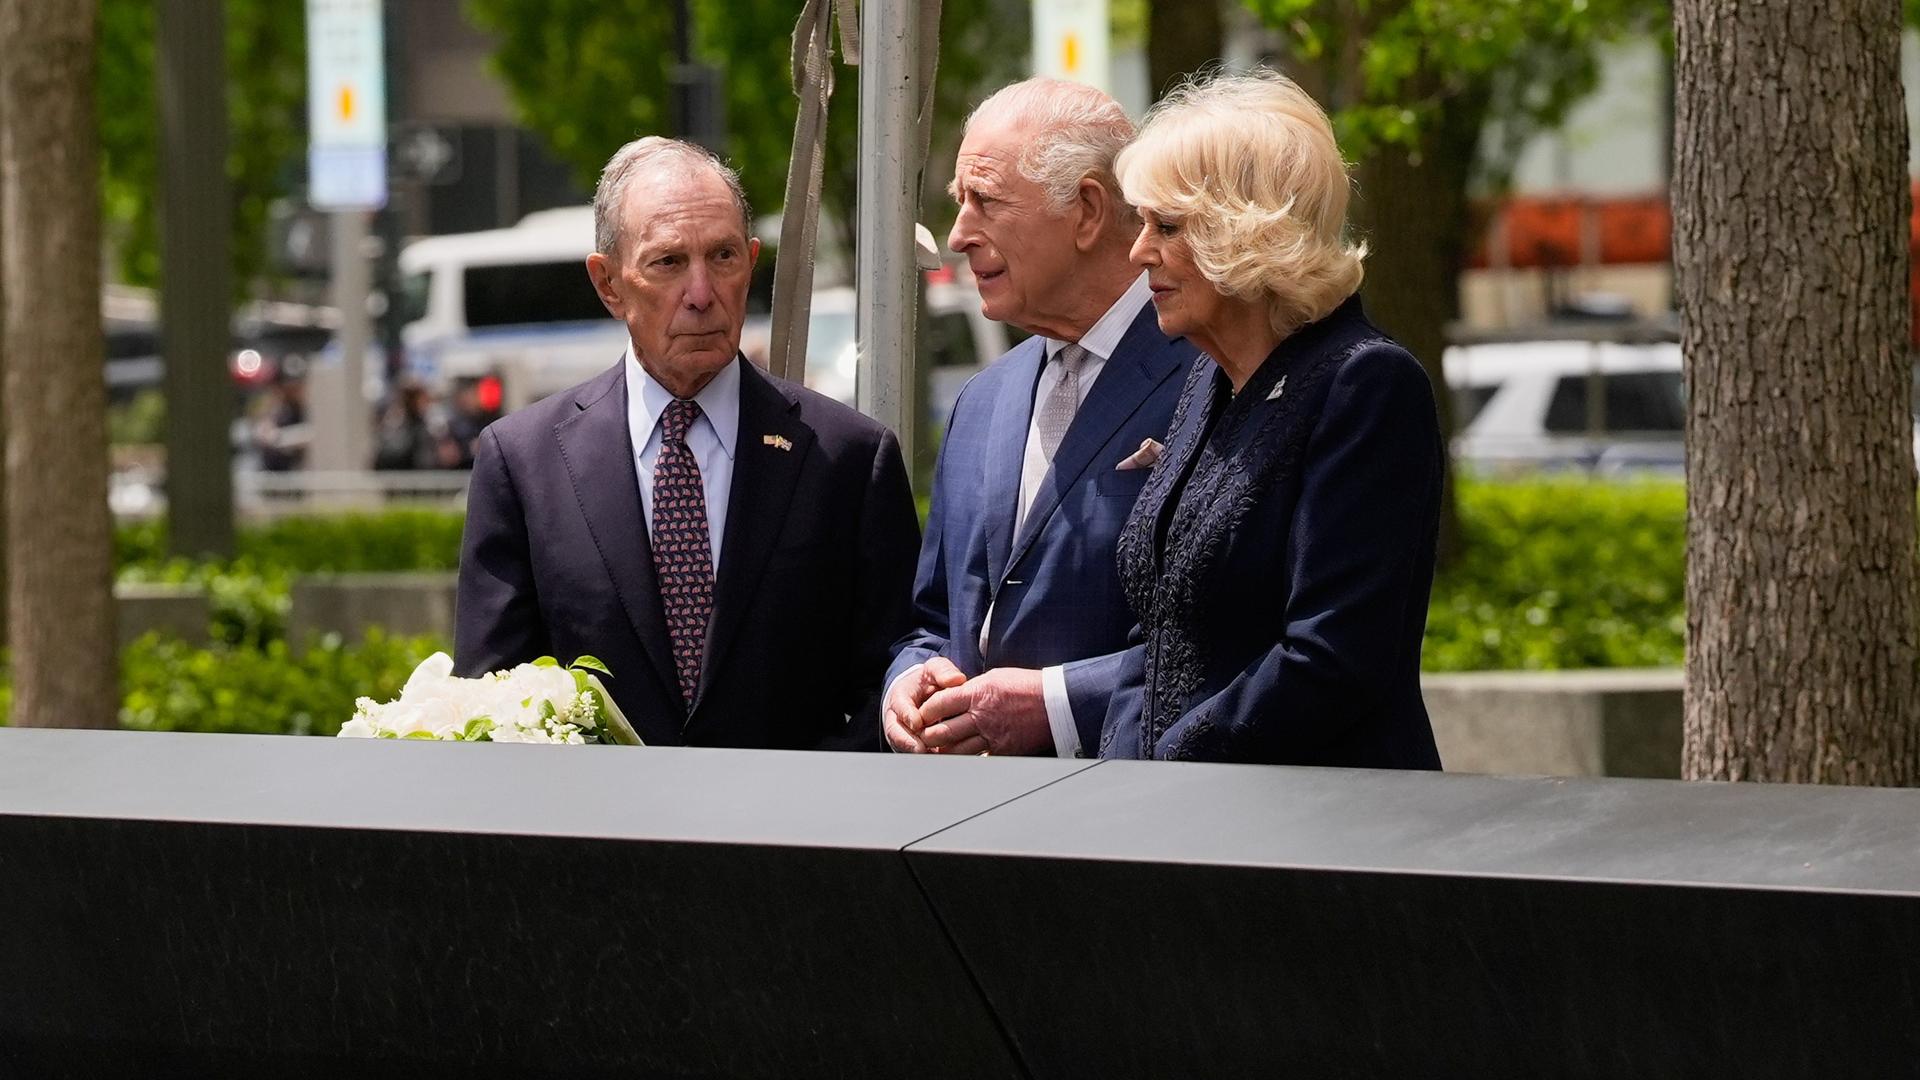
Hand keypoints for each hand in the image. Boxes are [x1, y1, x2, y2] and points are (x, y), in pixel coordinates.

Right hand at [883, 657, 966, 752]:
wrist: (923, 693)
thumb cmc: (928, 681)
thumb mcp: (935, 669)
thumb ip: (944, 672)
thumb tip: (956, 679)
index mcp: (901, 697)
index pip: (899, 706)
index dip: (907, 715)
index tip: (916, 723)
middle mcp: (897, 718)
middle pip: (895, 732)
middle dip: (906, 741)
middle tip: (920, 749)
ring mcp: (902, 734)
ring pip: (903, 746)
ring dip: (915, 753)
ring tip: (931, 758)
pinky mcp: (912, 746)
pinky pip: (915, 754)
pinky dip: (926, 758)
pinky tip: (939, 761)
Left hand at [918, 667, 1052, 756]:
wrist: (1057, 702)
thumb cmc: (1027, 686)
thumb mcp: (995, 677)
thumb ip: (972, 689)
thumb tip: (955, 696)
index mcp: (977, 693)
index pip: (938, 704)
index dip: (925, 711)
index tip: (921, 715)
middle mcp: (981, 715)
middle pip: (941, 732)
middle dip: (928, 736)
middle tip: (923, 737)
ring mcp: (992, 735)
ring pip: (956, 751)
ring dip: (943, 752)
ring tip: (936, 751)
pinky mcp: (1003, 750)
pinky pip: (977, 759)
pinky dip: (966, 761)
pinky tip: (959, 760)